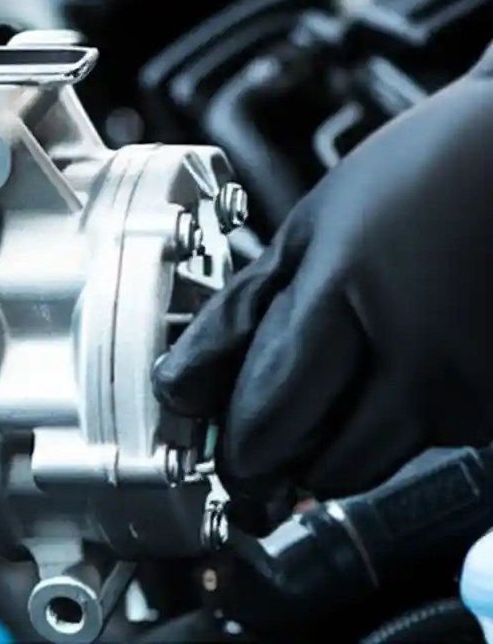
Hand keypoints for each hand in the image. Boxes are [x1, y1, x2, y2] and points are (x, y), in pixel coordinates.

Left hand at [153, 42, 492, 531]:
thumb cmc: (421, 176)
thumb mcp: (307, 229)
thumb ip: (241, 316)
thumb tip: (181, 387)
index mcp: (346, 299)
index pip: (270, 422)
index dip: (236, 452)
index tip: (220, 455)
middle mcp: (418, 358)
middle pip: (325, 469)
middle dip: (284, 463)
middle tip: (264, 442)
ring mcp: (472, 388)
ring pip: (376, 466)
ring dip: (340, 446)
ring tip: (339, 382)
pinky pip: (427, 443)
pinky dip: (397, 424)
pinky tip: (400, 365)